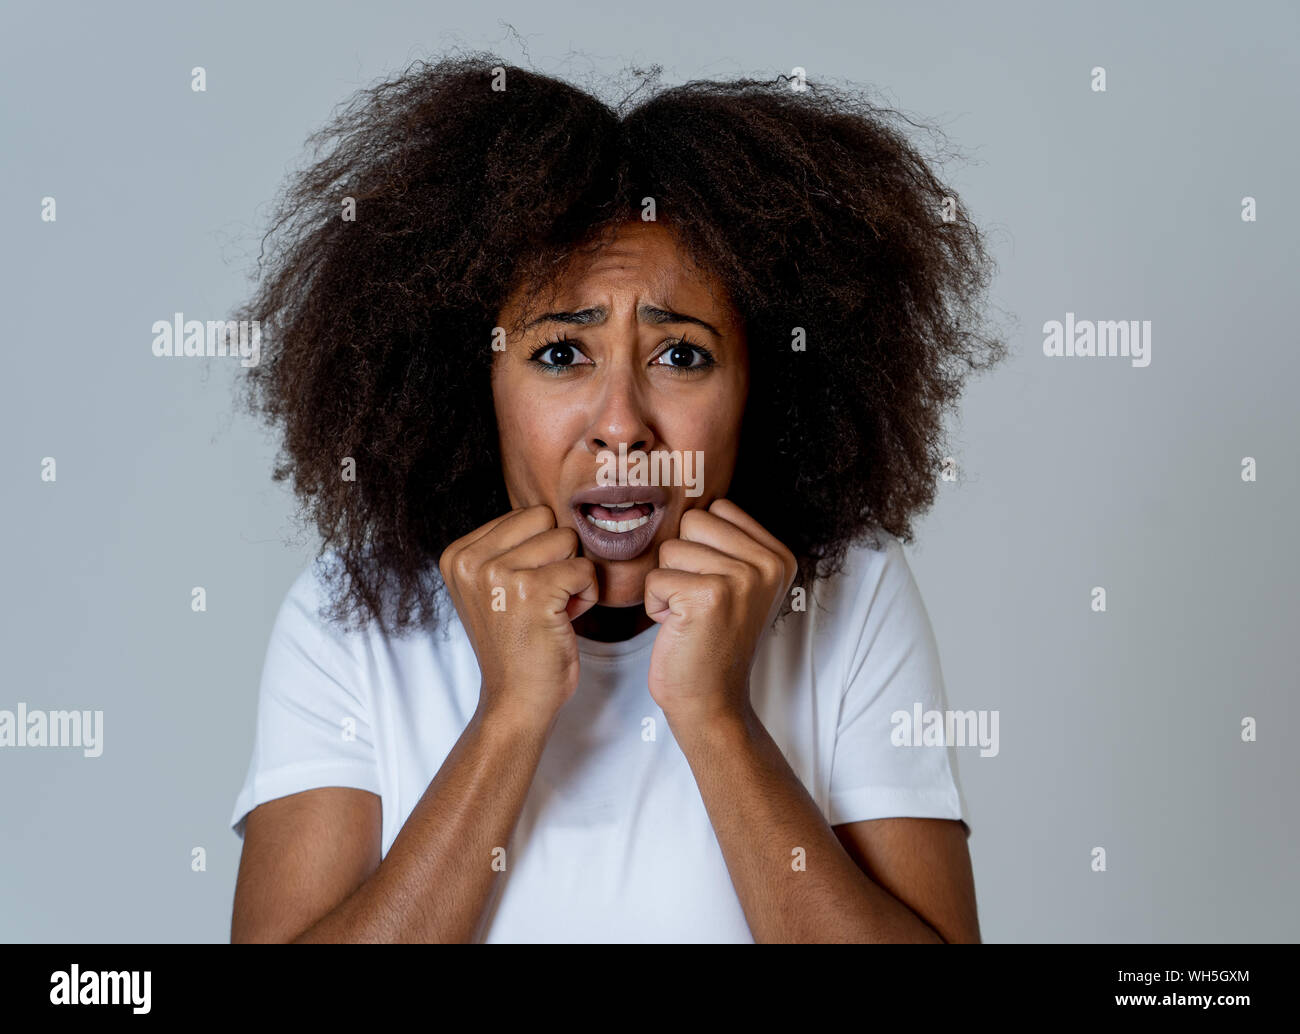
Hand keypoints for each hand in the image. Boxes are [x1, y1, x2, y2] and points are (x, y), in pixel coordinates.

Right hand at [439, 505, 597, 726]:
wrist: (515, 700)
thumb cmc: (514, 644)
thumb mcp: (491, 588)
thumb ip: (506, 547)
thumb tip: (549, 511)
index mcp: (458, 554)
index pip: (526, 515)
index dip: (538, 551)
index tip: (524, 591)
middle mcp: (471, 560)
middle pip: (545, 519)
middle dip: (557, 555)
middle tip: (543, 597)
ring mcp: (498, 574)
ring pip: (567, 540)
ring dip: (572, 575)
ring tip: (552, 609)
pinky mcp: (532, 592)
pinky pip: (583, 569)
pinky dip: (586, 595)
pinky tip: (564, 620)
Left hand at [644, 498, 796, 725]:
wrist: (711, 702)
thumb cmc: (712, 640)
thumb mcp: (738, 583)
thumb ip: (728, 541)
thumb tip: (691, 489)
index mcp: (779, 555)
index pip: (717, 509)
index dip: (701, 547)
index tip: (716, 587)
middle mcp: (768, 563)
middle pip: (692, 522)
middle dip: (682, 562)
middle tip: (699, 602)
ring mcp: (742, 578)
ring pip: (670, 548)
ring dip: (668, 584)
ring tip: (690, 615)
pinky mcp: (709, 595)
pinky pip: (655, 577)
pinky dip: (656, 605)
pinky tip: (680, 627)